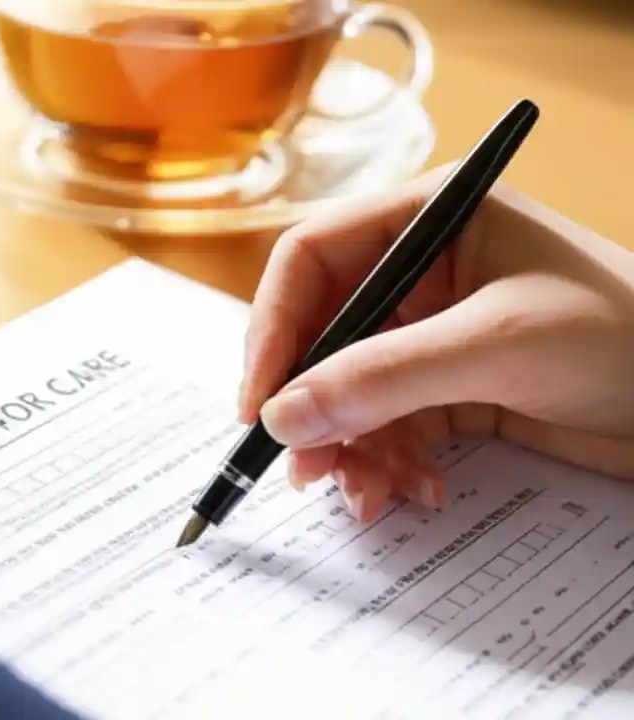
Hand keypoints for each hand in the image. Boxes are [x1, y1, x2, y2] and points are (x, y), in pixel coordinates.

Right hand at [240, 166, 633, 521]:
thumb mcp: (496, 347)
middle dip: (311, 402)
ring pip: (348, 388)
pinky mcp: (452, 385)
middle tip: (305, 465)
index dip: (273, 328)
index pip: (311, 258)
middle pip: (321, 332)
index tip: (260, 401)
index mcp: (429, 217)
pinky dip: (386, 461)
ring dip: (349, 445)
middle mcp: (422, 268)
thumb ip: (382, 378)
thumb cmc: (626, 336)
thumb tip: (281, 416)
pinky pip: (386, 423)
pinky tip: (413, 490)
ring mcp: (434, 330)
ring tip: (368, 493)